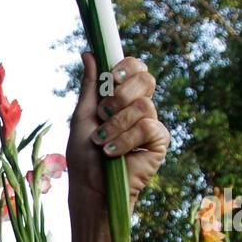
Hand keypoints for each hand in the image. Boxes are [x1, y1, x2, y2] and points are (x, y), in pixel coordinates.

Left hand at [66, 54, 169, 214]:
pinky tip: (113, 153)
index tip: (112, 77)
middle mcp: (139, 108)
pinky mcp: (159, 143)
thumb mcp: (83, 117)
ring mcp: (151, 124)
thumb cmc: (84, 157)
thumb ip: (90, 86)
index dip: (127, 67)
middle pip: (146, 79)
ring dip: (116, 124)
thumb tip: (89, 53)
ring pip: (144, 105)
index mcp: (122, 99)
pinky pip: (149, 127)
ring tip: (102, 142)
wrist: (91, 189)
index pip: (136, 69)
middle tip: (104, 112)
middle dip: (121, 94)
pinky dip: (126, 139)